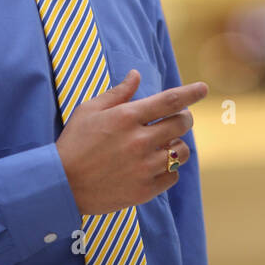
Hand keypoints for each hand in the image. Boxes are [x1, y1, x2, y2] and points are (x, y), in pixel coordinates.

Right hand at [56, 70, 207, 215]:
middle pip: (182, 124)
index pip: (170, 100)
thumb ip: (118, 93)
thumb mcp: (89, 110)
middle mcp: (139, 141)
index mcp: (127, 117)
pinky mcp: (144, 190)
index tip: (204, 88)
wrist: (61, 186)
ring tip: (165, 144)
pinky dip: (169, 169)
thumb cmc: (74, 143)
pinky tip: (155, 166)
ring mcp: (144, 167)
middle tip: (177, 119)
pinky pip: (173, 176)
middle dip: (184, 118)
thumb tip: (136, 74)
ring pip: (182, 151)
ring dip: (177, 145)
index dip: (191, 92)